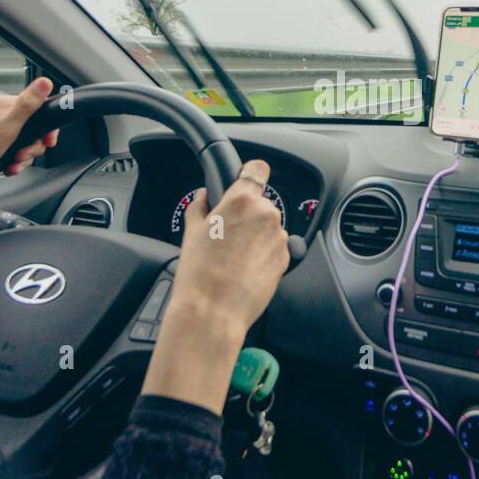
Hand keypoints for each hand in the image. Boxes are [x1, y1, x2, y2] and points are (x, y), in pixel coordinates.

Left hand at [0, 77, 59, 257]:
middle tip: (22, 155)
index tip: (47, 142)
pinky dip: (12, 160)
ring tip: (13, 164)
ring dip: (23, 156)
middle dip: (32, 146)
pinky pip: (9, 149)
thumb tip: (45, 81)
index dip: (45, 129)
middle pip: (30, 128)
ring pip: (21, 141)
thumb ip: (27, 104)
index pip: (37, 109)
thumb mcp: (6, 127)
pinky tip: (7, 166)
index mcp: (3, 105)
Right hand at [142, 159, 288, 412]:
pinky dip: (264, 253)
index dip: (250, 174)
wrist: (214, 310)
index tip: (246, 180)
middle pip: (261, 203)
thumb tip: (203, 197)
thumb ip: (200, 207)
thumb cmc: (200, 273)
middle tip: (228, 235)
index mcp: (242, 200)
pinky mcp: (286, 258)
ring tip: (235, 257)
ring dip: (257, 235)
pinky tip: (245, 268)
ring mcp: (279, 236)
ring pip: (269, 227)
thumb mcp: (191, 232)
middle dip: (248, 215)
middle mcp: (266, 214)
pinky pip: (275, 247)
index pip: (257, 169)